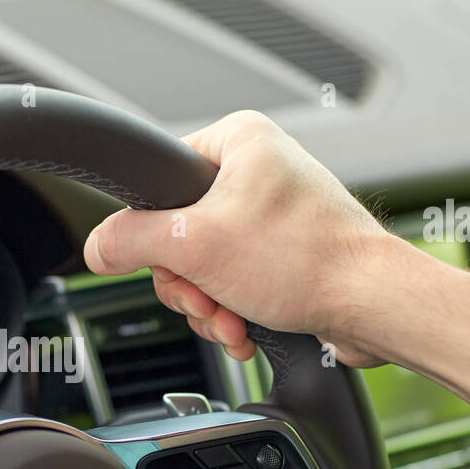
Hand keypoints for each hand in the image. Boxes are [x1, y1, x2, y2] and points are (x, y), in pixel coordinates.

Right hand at [83, 110, 419, 366]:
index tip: (172, 260)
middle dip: (189, 283)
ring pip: (203, 266)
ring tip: (234, 319)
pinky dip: (233, 311)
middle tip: (208, 296)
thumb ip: (131, 241)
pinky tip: (246, 327)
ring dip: (209, 305)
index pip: (158, 182)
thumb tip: (97, 248)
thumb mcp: (195, 245)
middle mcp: (257, 170)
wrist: (372, 305)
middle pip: (177, 234)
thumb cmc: (308, 261)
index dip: (156, 233)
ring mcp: (272, 214)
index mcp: (238, 141)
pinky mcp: (285, 253)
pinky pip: (233, 282)